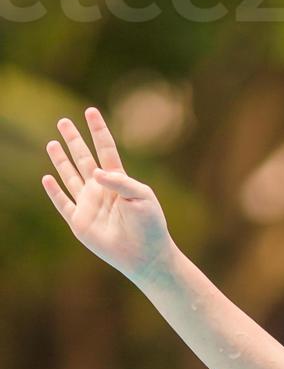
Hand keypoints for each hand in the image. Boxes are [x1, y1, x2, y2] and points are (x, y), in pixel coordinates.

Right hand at [41, 107, 173, 284]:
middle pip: (83, 159)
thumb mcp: (141, 197)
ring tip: (52, 143)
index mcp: (119, 181)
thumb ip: (120, 181)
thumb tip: (96, 173)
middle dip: (74, 140)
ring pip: (70, 177)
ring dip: (61, 160)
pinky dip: (54, 192)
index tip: (90, 111)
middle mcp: (101, 190)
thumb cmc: (150, 227)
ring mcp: (90, 205)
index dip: (98, 130)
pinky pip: (63, 204)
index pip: (105, 149)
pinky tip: (47, 178)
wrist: (146, 257)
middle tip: (63, 121)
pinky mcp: (80, 223)